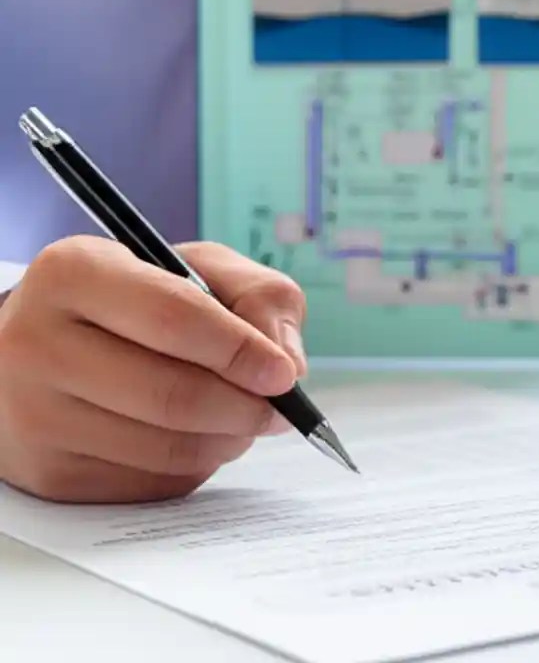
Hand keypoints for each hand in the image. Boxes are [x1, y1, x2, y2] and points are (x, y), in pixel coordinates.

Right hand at [0, 237, 307, 502]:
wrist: (50, 349)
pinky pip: (151, 483)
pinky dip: (195, 466)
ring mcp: (34, 415)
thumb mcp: (200, 270)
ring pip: (166, 448)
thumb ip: (259, 295)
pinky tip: (195, 438)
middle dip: (245, 408)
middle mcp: (36, 342)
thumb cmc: (140, 303)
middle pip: (172, 396)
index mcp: (74, 273)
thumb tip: (288, 364)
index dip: (241, 351)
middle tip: (278, 410)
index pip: (173, 318)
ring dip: (227, 441)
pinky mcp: (50, 473)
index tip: (284, 375)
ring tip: (241, 420)